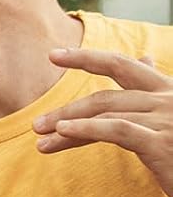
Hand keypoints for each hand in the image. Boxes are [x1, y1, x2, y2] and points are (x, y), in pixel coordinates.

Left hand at [36, 49, 172, 196]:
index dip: (86, 57)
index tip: (53, 54)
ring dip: (67, 126)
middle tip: (37, 125)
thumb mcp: (171, 114)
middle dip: (67, 109)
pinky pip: (116, 130)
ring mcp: (167, 119)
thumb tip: (145, 58)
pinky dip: (86, 130)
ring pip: (105, 114)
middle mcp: (168, 99)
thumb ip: (153, 91)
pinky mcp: (161, 143)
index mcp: (167, 90)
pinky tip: (62, 134)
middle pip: (105, 97)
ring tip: (40, 139)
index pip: (122, 65)